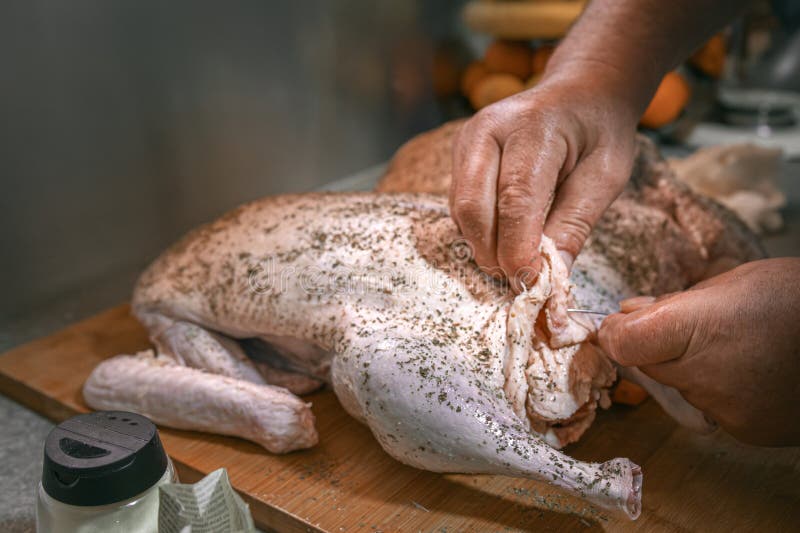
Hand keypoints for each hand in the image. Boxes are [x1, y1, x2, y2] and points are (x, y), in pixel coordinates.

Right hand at [450, 65, 637, 290]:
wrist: (580, 92)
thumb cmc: (599, 131)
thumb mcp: (606, 176)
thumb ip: (575, 224)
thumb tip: (549, 278)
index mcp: (534, 126)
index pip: (516, 197)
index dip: (518, 247)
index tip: (531, 284)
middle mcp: (489, 128)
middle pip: (474, 207)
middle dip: (494, 253)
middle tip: (523, 282)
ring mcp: (468, 140)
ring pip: (461, 211)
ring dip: (485, 247)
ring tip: (519, 262)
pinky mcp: (460, 154)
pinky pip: (460, 205)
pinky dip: (480, 232)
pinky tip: (507, 240)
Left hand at [598, 258, 799, 445]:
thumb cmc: (793, 298)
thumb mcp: (730, 283)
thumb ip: (674, 301)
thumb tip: (630, 311)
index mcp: (693, 326)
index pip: (621, 343)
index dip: (614, 332)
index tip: (620, 322)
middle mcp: (702, 374)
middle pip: (647, 366)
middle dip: (657, 348)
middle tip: (693, 329)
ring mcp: (725, 408)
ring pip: (682, 388)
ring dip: (693, 371)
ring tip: (737, 349)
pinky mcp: (747, 430)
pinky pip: (714, 409)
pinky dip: (723, 392)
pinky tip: (753, 372)